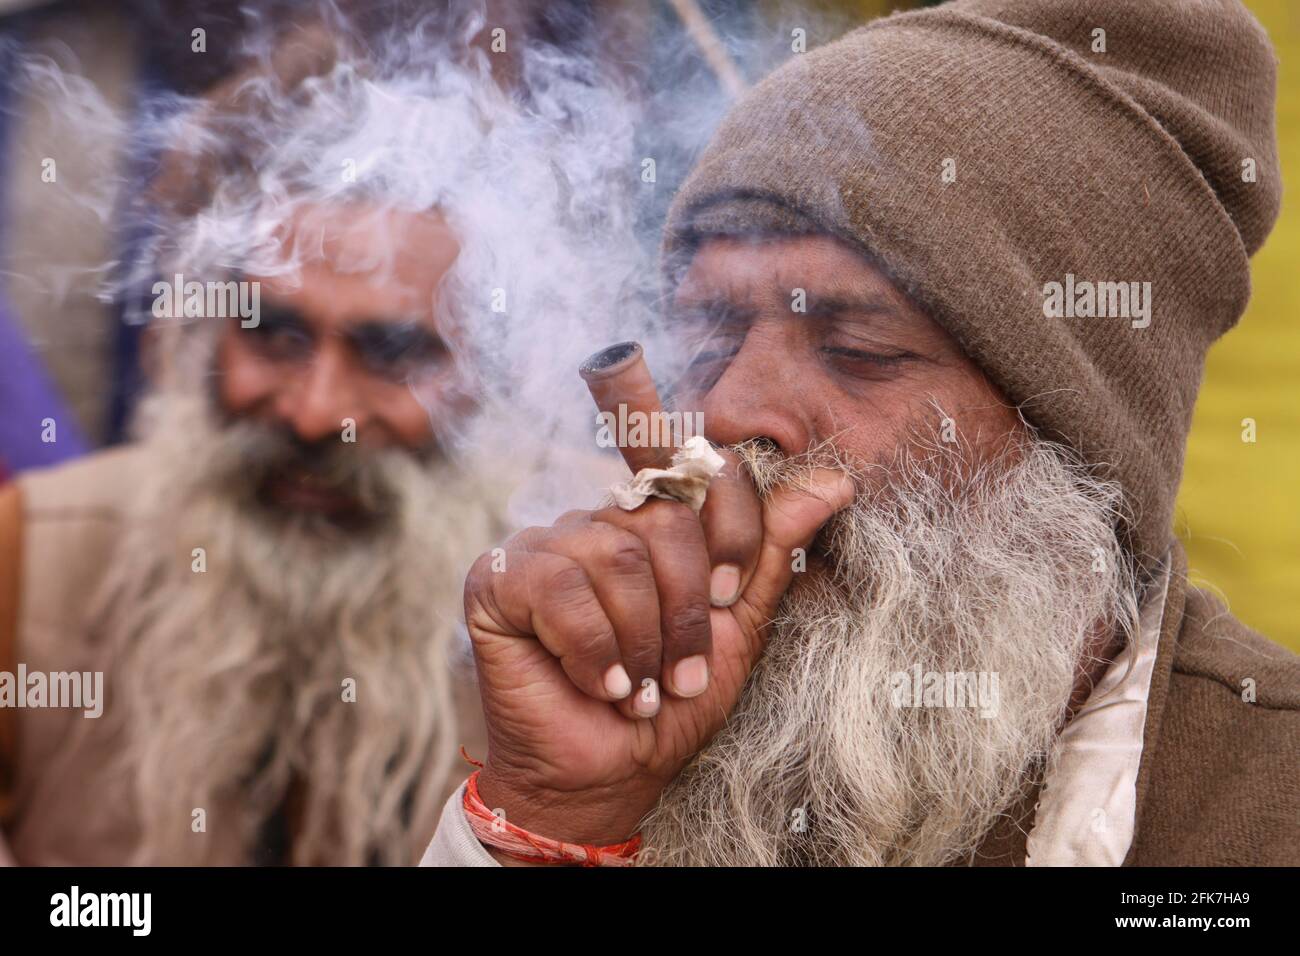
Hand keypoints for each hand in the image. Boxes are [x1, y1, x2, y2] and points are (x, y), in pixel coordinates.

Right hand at [463, 448, 852, 850]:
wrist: (609, 778)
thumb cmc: (673, 703)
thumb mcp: (738, 627)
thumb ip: (774, 552)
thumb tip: (834, 482)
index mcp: (654, 521)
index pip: (704, 469)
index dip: (730, 529)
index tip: (726, 596)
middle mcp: (597, 521)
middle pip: (662, 517)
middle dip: (685, 610)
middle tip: (679, 673)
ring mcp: (544, 545)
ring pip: (614, 555)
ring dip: (639, 641)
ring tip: (637, 689)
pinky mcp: (497, 579)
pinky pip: (558, 586)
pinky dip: (590, 649)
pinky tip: (599, 686)